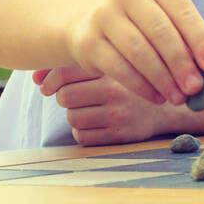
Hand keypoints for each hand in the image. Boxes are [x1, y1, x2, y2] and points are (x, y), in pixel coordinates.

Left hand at [34, 65, 168, 145]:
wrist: (168, 106)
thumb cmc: (129, 83)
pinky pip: (83, 137)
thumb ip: (72, 66)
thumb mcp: (107, 66)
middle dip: (64, 98)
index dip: (49, 80)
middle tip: (75, 96)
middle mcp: (116, 90)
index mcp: (111, 66)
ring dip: (74, 115)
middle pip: (65, 97)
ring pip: (72, 118)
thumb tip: (35, 77)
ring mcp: (119, 115)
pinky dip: (84, 132)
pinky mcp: (120, 136)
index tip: (47, 85)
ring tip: (91, 109)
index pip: (65, 72)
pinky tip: (97, 123)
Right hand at [65, 0, 203, 108]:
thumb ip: (187, 42)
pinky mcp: (88, 41)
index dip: (201, 40)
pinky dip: (142, 86)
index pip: (183, 11)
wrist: (89, 26)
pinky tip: (157, 98)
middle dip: (181, 63)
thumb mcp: (165, 23)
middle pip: (161, 31)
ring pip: (139, 51)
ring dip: (163, 79)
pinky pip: (119, 68)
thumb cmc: (142, 26)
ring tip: (178, 98)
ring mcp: (103, 14)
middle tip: (196, 88)